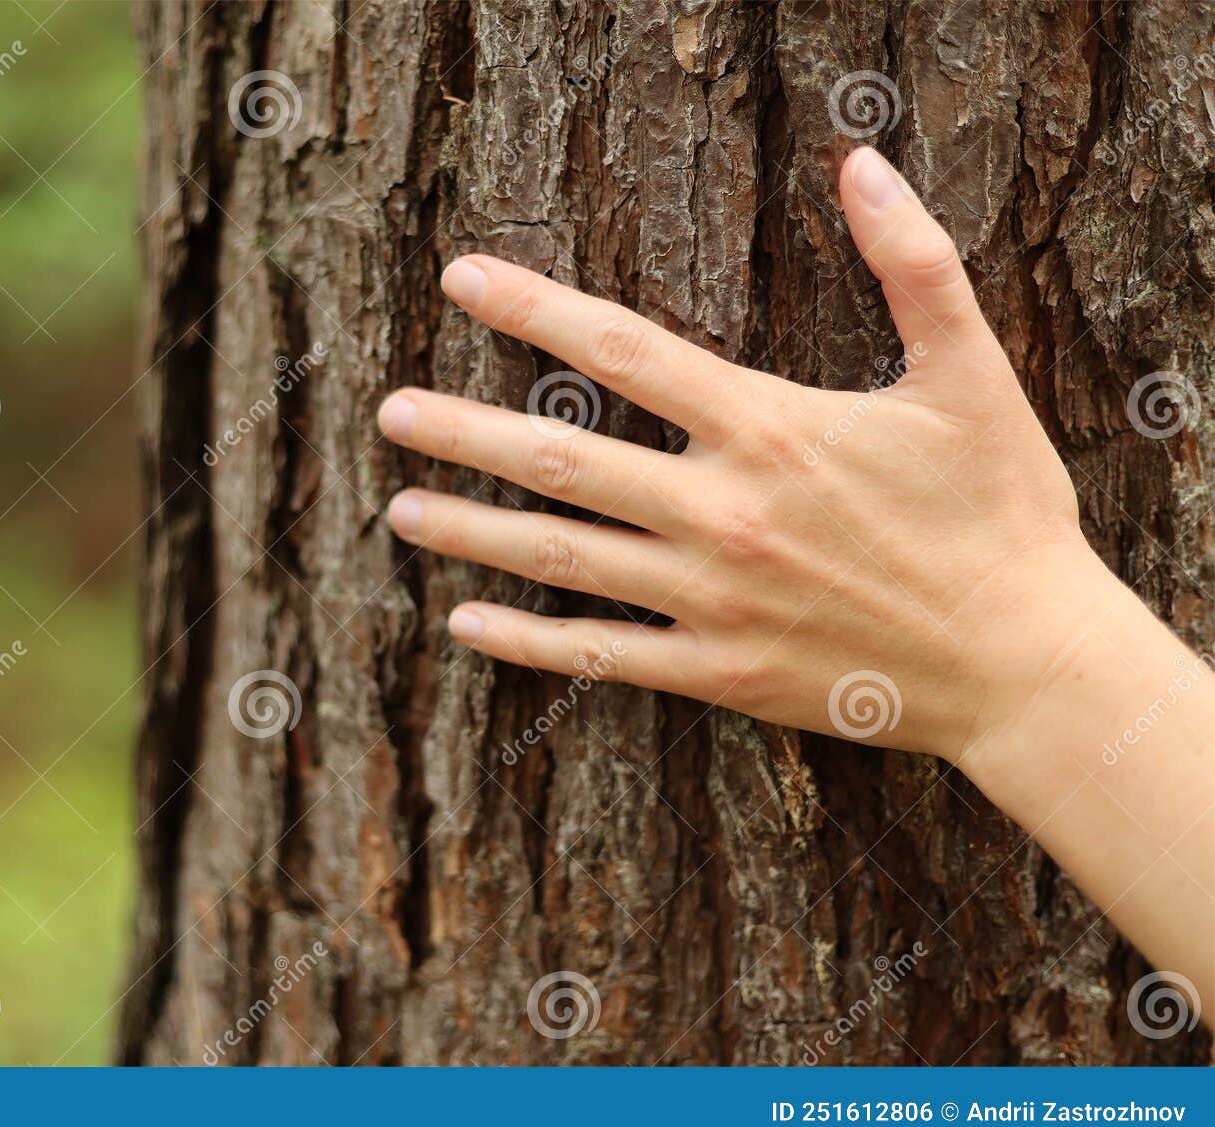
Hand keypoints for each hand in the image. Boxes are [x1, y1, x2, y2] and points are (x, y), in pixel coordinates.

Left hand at [379, 146, 1117, 764]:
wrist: (1025, 664)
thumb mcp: (970, 373)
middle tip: (391, 412)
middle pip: (561, 459)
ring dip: (472, 530)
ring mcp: (709, 600)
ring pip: (560, 558)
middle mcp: (722, 513)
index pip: (623, 351)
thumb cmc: (1000, 513)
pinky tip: (464, 624)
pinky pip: (598, 656)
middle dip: (465, 431)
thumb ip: (915, 263)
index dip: (533, 308)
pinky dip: (525, 642)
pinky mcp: (716, 673)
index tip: (461, 279)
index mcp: (769, 428)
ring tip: (400, 510)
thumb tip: (862, 163)